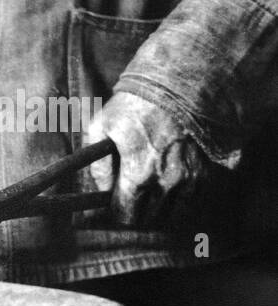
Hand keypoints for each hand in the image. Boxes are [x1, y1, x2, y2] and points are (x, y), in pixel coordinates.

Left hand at [87, 91, 208, 227]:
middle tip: (131, 198)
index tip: (114, 204)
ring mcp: (190, 180)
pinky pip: (192, 201)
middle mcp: (168, 184)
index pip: (126, 215)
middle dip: (137, 212)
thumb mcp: (102, 126)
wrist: (177, 87)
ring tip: (151, 192)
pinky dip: (180, 199)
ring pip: (173, 215)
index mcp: (139, 174)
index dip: (117, 212)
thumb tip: (100, 188)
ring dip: (160, 208)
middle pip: (149, 219)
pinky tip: (170, 183)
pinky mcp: (207, 174)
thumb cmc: (135, 105)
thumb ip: (98, 163)